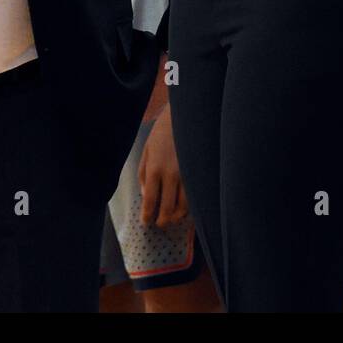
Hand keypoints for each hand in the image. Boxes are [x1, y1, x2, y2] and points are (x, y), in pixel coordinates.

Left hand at [137, 105, 187, 227]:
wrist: (184, 118)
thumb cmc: (162, 135)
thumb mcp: (146, 152)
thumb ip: (144, 176)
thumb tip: (146, 195)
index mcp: (155, 169)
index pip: (150, 201)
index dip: (147, 215)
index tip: (146, 222)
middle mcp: (172, 175)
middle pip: (168, 209)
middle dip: (162, 220)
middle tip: (159, 223)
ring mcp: (187, 175)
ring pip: (184, 206)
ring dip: (176, 216)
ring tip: (171, 217)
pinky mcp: (198, 174)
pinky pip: (195, 197)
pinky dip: (189, 206)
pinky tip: (184, 207)